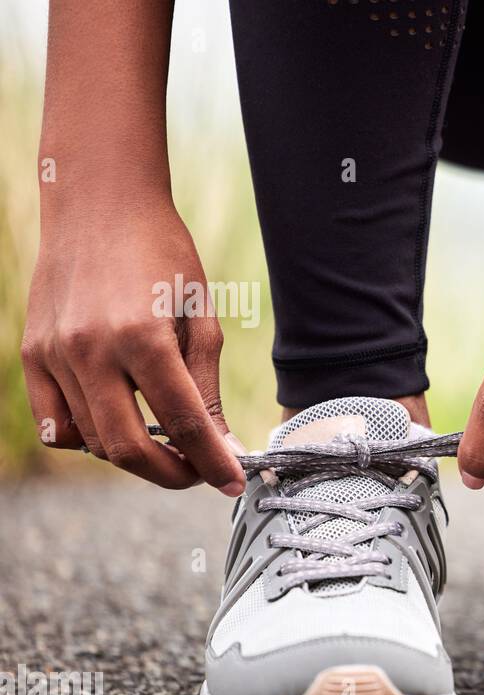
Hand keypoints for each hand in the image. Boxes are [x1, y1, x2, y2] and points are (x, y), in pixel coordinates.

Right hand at [22, 201, 244, 494]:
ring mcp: (54, 355)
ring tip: (166, 446)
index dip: (212, 462)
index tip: (234, 483)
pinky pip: (55, 424)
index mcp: (143, 337)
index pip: (183, 423)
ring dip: (134, 457)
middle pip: (128, 448)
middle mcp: (91, 350)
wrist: (99, 205)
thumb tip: (224, 444)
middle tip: (199, 475)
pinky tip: (119, 428)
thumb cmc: (162, 255)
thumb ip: (206, 386)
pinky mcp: (32, 355)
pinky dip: (88, 440)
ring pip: (92, 441)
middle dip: (171, 475)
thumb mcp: (199, 317)